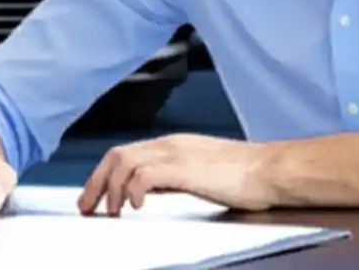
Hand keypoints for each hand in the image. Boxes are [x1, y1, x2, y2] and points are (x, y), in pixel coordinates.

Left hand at [77, 133, 279, 215]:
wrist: (271, 170)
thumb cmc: (244, 175)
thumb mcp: (198, 172)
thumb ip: (172, 176)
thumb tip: (148, 189)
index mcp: (172, 145)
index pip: (125, 154)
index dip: (103, 175)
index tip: (93, 197)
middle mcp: (170, 145)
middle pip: (117, 155)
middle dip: (96, 182)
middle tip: (87, 208)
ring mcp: (177, 154)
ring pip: (125, 162)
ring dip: (112, 189)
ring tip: (111, 212)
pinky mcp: (186, 168)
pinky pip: (146, 174)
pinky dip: (133, 190)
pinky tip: (135, 206)